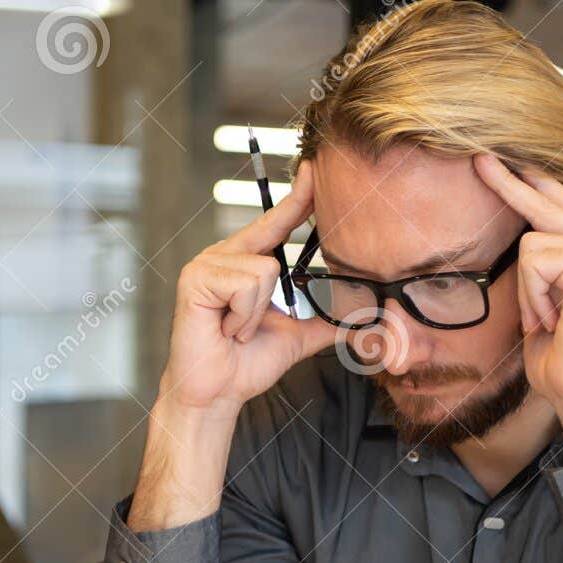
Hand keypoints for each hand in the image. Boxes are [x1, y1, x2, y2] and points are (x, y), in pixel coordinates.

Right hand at [159, 164, 335, 415]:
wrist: (216, 394)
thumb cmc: (245, 364)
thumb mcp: (297, 337)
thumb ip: (327, 321)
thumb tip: (365, 320)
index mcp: (245, 261)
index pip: (276, 221)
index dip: (297, 196)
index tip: (314, 168)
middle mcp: (224, 255)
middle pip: (273, 239)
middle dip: (272, 290)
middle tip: (249, 328)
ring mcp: (206, 264)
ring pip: (265, 268)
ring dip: (257, 312)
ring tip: (236, 331)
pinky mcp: (196, 278)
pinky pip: (247, 284)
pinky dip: (244, 315)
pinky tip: (226, 330)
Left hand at [473, 153, 562, 459]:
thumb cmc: (562, 360)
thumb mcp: (543, 306)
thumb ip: (542, 267)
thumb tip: (535, 236)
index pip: (559, 206)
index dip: (532, 183)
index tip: (507, 160)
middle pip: (547, 201)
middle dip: (509, 182)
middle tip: (478, 157)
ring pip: (531, 244)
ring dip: (528, 292)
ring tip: (549, 321)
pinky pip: (535, 261)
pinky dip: (535, 296)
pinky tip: (555, 319)